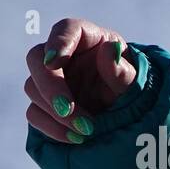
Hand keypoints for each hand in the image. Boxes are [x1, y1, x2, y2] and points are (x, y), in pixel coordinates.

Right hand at [25, 18, 136, 143]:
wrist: (132, 114)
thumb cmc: (136, 89)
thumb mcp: (135, 82)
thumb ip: (122, 70)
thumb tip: (110, 50)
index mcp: (89, 40)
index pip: (67, 29)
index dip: (57, 42)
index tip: (54, 62)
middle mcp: (65, 56)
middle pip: (37, 60)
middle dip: (51, 87)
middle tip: (67, 110)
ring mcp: (52, 80)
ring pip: (33, 89)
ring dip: (55, 113)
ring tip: (87, 130)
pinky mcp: (46, 104)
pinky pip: (35, 114)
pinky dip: (51, 128)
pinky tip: (75, 139)